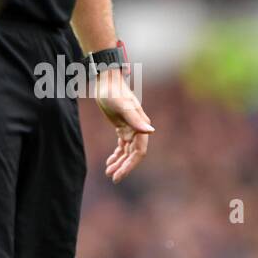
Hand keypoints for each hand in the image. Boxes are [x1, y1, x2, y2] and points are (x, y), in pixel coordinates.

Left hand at [95, 65, 153, 182]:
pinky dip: (117, 154)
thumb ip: (136, 119)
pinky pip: (122, 145)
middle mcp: (137, 128)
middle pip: (133, 154)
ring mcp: (130, 128)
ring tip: (108, 171)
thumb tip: (151, 131)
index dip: (130, 165)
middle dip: (123, 167)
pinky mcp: (122, 126)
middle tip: (111, 177)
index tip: (118, 175)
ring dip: (119, 162)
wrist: (106, 80)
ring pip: (127, 151)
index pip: (139, 152)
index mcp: (140, 126)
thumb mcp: (123, 106)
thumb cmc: (113, 91)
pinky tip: (109, 161)